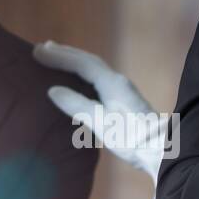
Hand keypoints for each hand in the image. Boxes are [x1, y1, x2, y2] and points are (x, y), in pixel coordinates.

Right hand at [33, 41, 166, 185]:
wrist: (162, 151)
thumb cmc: (132, 139)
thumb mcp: (102, 123)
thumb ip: (78, 105)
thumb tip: (53, 90)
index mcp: (112, 84)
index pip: (82, 64)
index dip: (59, 57)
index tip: (36, 51)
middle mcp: (118, 82)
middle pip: (89, 61)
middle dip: (66, 53)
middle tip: (43, 47)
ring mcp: (122, 91)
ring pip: (94, 68)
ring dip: (74, 61)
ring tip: (57, 57)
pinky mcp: (124, 101)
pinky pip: (97, 79)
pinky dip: (83, 73)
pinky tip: (78, 80)